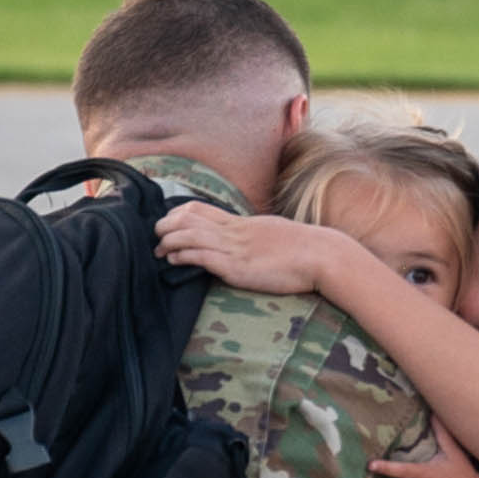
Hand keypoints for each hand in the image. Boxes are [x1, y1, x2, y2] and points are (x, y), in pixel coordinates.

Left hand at [156, 201, 339, 297]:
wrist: (321, 256)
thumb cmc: (304, 249)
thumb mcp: (274, 235)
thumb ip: (255, 236)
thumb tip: (248, 242)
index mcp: (243, 223)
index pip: (202, 209)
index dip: (179, 214)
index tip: (170, 223)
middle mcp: (236, 232)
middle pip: (190, 218)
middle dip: (167, 225)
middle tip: (157, 235)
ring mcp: (236, 249)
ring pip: (191, 235)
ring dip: (169, 241)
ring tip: (158, 249)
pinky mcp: (238, 267)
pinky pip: (203, 256)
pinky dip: (183, 256)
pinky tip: (173, 260)